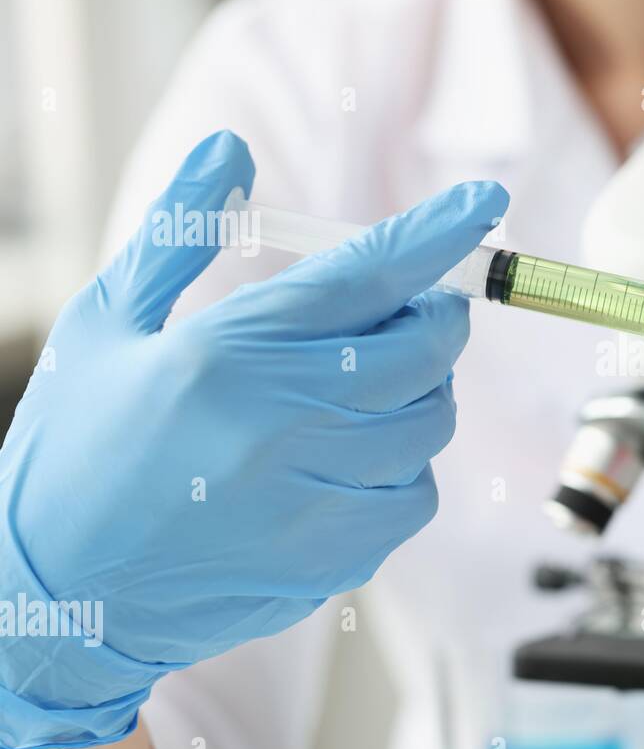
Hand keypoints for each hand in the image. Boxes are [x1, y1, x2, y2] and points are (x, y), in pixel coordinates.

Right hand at [0, 131, 507, 748]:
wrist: (56, 599)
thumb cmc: (74, 451)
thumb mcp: (105, 326)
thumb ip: (177, 233)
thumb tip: (230, 149)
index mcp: (228, 357)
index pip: (367, 277)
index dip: (438, 233)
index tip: (482, 204)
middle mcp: (285, 428)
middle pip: (424, 351)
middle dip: (438, 315)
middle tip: (419, 305)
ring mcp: (316, 503)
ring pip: (430, 423)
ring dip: (421, 389)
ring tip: (370, 383)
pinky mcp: (333, 562)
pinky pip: (417, 496)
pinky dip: (406, 465)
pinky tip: (356, 457)